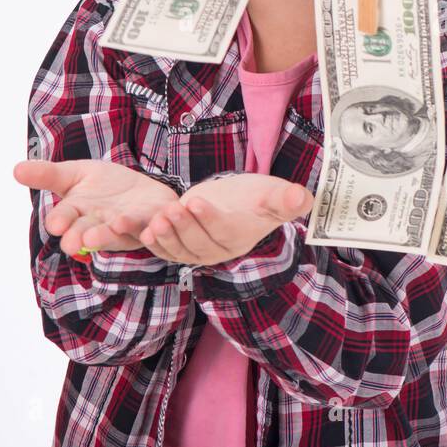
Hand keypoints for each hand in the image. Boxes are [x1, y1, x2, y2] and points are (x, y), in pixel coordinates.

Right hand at [13, 158, 178, 257]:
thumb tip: (16, 169)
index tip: (56, 225)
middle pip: (88, 232)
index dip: (60, 221)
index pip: (64, 218)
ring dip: (114, 233)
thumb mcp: (76, 173)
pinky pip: (151, 229)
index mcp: (78, 213)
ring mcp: (127, 228)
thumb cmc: (104, 185)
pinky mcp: (152, 225)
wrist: (141, 188)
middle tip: (76, 241)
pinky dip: (150, 228)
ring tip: (113, 224)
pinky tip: (149, 226)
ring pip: (119, 234)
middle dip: (83, 236)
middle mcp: (100, 225)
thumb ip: (49, 174)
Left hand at [136, 173, 313, 266]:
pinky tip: (144, 230)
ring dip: (165, 236)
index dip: (208, 219)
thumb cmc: (258, 196)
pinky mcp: (183, 248)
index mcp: (241, 238)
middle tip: (170, 209)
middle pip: (198, 244)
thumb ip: (287, 199)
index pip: (223, 231)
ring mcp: (200, 252)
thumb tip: (303, 198)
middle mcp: (220, 251)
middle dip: (182, 227)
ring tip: (154, 220)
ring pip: (180, 249)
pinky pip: (167, 250)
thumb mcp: (274, 193)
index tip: (194, 201)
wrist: (239, 202)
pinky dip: (154, 243)